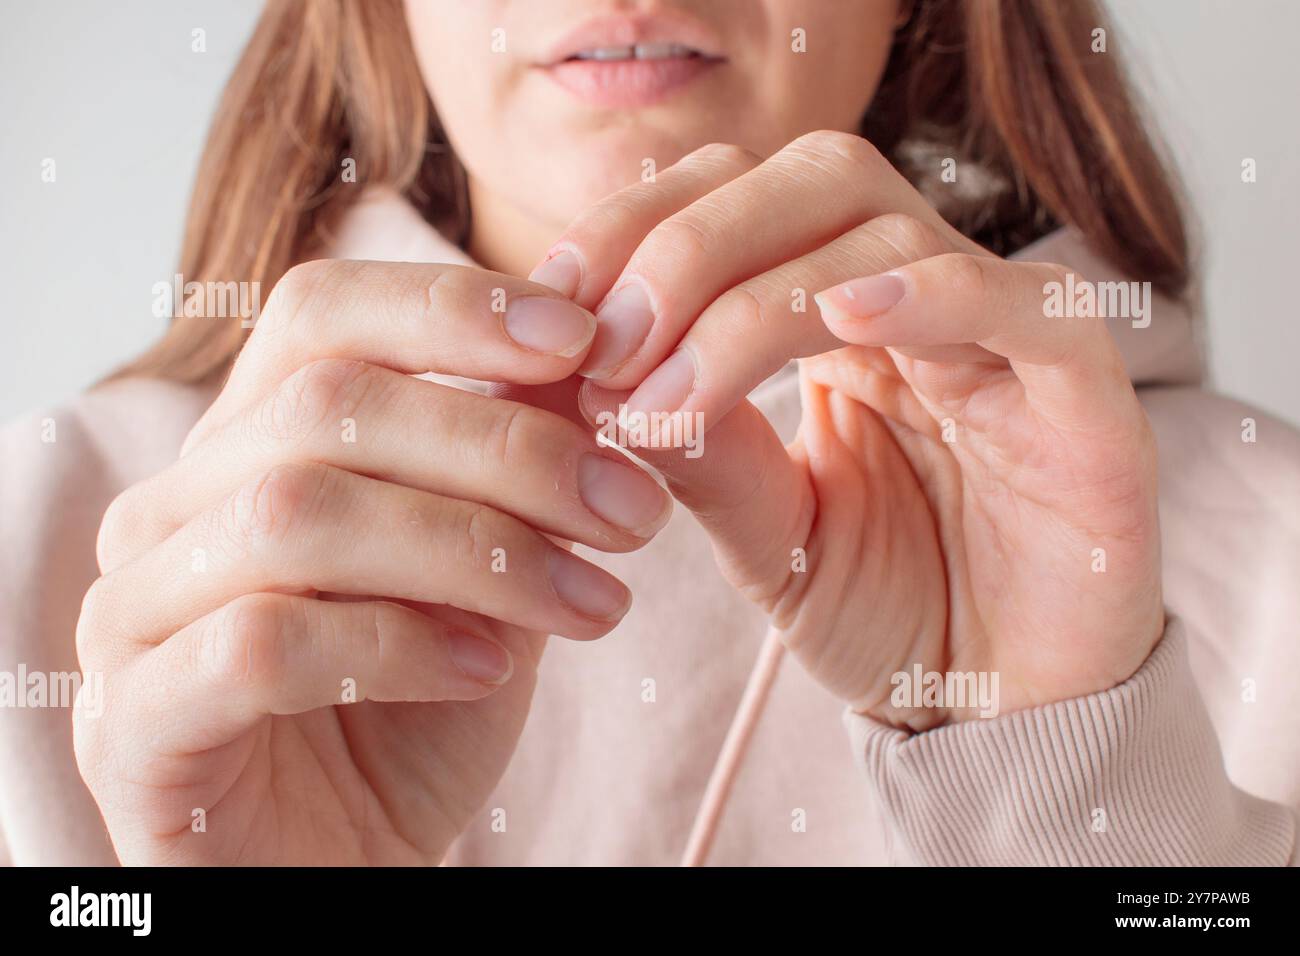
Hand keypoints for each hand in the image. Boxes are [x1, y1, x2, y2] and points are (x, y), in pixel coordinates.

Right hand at [74, 260, 669, 863]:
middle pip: (325, 409)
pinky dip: (398, 645)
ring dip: (475, 550)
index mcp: (244, 446)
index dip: (449, 308)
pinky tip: (488, 670)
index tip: (583, 339)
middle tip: (631, 511)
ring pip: (296, 515)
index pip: (319, 315)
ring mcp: (135, 613)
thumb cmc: (421, 705)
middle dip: (506, 450)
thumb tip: (585, 343)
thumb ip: (516, 462)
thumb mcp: (491, 567)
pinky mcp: (134, 723)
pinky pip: (259, 644)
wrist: (354, 860)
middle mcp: (170, 509)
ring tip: (593, 603)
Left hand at [530, 131, 1162, 728]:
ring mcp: (1005, 335)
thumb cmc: (887, 610)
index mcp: (840, 314)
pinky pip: (1026, 304)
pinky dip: (932, 293)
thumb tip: (597, 376)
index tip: (553, 305)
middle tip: (606, 347)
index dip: (640, 228)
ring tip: (674, 392)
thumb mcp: (766, 536)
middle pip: (812, 178)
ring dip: (758, 298)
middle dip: (686, 247)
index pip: (740, 197)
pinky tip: (844, 321)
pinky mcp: (1085, 394)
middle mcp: (920, 299)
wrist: (1000, 709)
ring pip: (888, 230)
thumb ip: (701, 455)